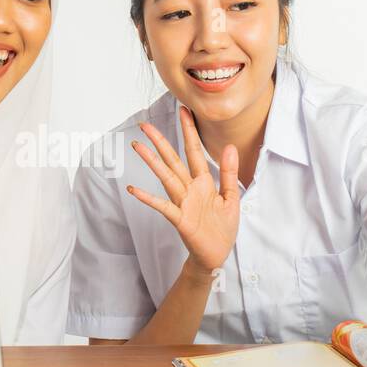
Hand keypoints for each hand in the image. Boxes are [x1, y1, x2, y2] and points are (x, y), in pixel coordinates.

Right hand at [126, 105, 239, 273]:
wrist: (217, 255)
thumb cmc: (222, 228)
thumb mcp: (232, 197)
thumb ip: (229, 173)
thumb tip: (229, 146)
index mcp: (203, 182)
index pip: (194, 151)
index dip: (189, 131)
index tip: (184, 111)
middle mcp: (189, 189)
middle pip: (173, 160)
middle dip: (161, 142)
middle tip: (145, 125)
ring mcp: (182, 203)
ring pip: (166, 177)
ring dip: (152, 162)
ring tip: (138, 146)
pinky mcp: (180, 219)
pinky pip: (163, 206)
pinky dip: (149, 198)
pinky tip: (134, 190)